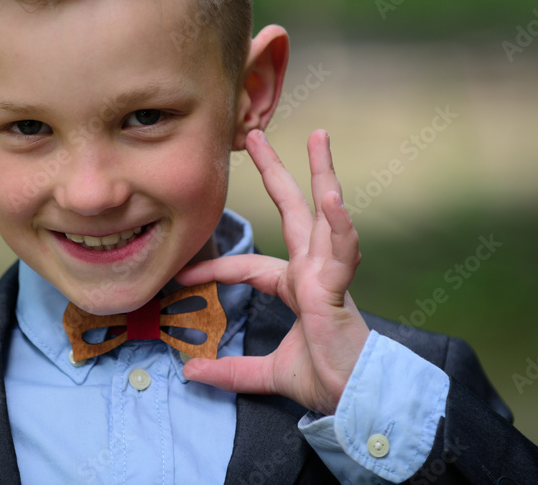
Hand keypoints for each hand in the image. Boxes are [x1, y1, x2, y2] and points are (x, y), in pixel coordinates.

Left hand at [175, 128, 369, 414]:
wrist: (355, 401)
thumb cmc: (326, 381)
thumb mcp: (266, 374)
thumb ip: (230, 371)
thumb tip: (190, 372)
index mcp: (296, 286)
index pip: (247, 266)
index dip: (213, 268)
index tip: (182, 275)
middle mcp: (312, 270)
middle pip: (292, 210)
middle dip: (275, 171)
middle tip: (256, 136)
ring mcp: (327, 273)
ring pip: (322, 213)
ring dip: (321, 173)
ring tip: (317, 136)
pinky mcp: (340, 287)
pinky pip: (341, 249)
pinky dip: (337, 222)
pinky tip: (330, 196)